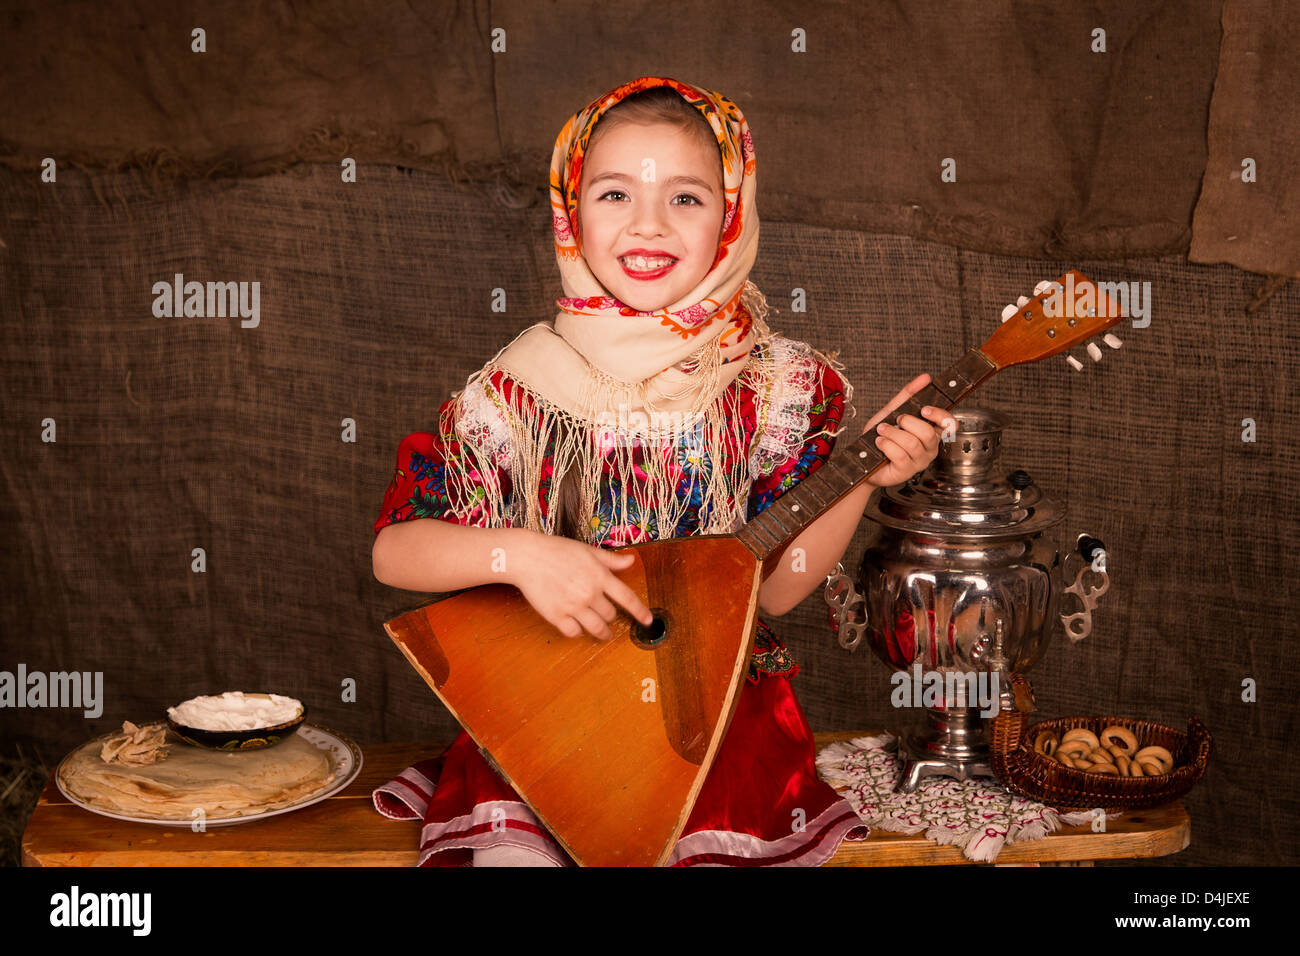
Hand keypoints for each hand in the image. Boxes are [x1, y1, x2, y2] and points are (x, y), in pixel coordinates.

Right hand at [506, 531, 653, 640]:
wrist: (527, 557)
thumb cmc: (556, 550)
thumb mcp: (587, 550)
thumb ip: (611, 559)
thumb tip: (631, 560)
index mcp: (599, 576)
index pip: (627, 598)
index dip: (640, 611)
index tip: (647, 621)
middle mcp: (589, 593)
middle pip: (610, 615)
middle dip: (611, 616)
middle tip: (608, 615)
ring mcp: (573, 606)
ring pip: (596, 628)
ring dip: (602, 632)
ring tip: (603, 633)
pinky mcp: (557, 616)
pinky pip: (574, 632)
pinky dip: (578, 632)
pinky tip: (578, 627)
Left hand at [860, 373, 951, 487]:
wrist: (864, 457)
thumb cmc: (881, 436)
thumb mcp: (893, 411)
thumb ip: (909, 395)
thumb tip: (925, 378)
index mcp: (932, 432)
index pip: (950, 425)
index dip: (940, 416)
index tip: (924, 409)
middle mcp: (930, 448)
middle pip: (928, 434)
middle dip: (908, 423)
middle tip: (896, 420)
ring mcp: (919, 462)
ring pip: (912, 444)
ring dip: (892, 433)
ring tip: (881, 430)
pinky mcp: (906, 472)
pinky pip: (900, 455)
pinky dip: (886, 445)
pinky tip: (879, 442)